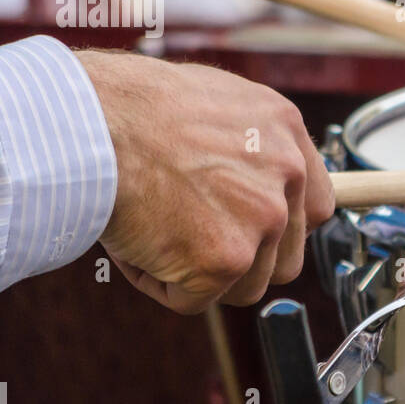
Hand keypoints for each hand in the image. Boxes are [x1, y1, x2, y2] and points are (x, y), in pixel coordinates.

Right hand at [76, 50, 336, 313]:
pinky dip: (158, 284)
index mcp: (287, 131)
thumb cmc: (128, 106)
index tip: (249, 232)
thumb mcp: (214, 103)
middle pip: (285, 257)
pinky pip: (194, 300)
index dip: (280, 229)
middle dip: (240, 260)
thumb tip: (248, 182)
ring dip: (200, 275)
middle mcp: (286, 174)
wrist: (88, 120)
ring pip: (245, 286)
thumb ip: (248, 147)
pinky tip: (134, 244)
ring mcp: (261, 219)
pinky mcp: (226, 259)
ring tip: (155, 233)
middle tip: (190, 238)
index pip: (316, 207)